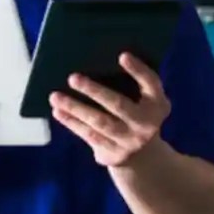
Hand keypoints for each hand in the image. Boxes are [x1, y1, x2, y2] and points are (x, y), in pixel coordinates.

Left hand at [51, 53, 169, 167]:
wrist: (143, 158)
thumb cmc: (137, 114)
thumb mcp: (146, 101)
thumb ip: (132, 84)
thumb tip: (96, 59)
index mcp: (158, 104)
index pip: (151, 83)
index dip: (138, 70)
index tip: (122, 55)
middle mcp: (146, 124)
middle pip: (118, 105)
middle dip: (94, 91)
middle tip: (72, 77)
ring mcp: (129, 141)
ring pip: (99, 122)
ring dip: (75, 108)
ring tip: (55, 96)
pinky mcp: (113, 153)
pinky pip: (89, 135)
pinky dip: (72, 122)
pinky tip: (58, 111)